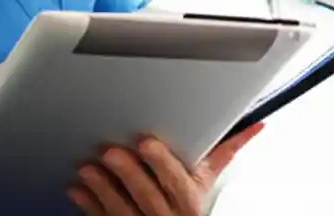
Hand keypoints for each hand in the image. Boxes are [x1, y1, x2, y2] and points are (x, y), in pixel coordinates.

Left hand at [68, 123, 264, 214]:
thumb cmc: (187, 207)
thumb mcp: (208, 180)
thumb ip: (228, 151)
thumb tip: (255, 126)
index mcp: (190, 201)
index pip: (177, 182)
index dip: (161, 163)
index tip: (147, 143)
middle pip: (147, 196)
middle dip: (128, 172)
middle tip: (110, 151)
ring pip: (121, 211)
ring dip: (102, 188)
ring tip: (88, 167)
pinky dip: (88, 206)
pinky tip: (77, 189)